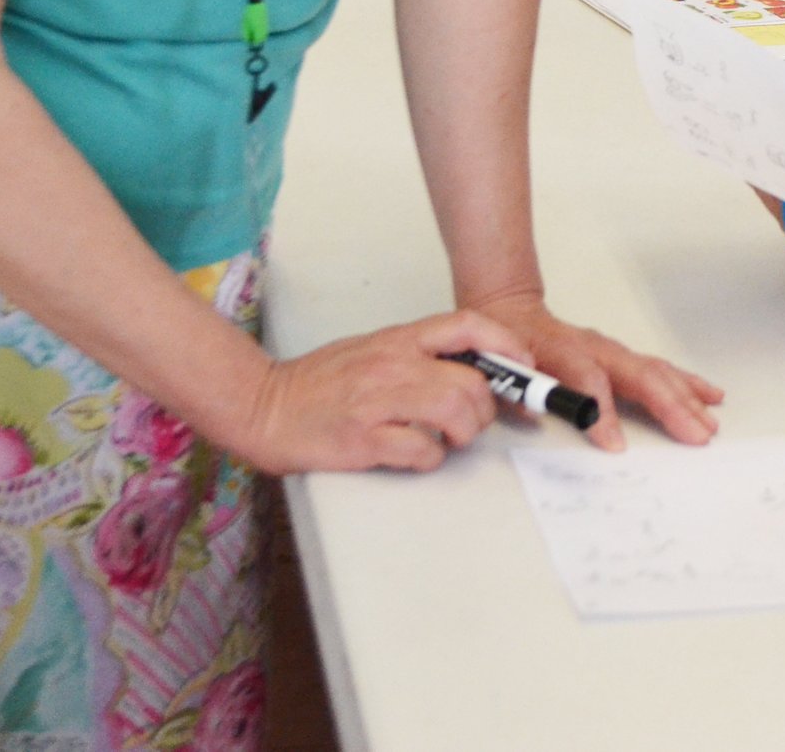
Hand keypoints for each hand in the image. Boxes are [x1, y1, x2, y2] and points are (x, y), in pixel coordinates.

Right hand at [236, 307, 528, 474]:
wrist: (263, 405)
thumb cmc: (320, 383)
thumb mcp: (374, 350)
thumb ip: (420, 355)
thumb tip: (474, 370)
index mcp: (399, 339)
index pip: (468, 326)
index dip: (506, 344)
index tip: (521, 367)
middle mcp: (393, 364)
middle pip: (473, 381)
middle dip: (486, 409)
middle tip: (471, 422)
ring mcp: (378, 400)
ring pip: (456, 411)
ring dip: (463, 434)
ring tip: (447, 440)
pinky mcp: (363, 438)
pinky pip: (422, 450)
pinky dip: (430, 459)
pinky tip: (416, 455)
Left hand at [466, 291, 721, 450]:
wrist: (511, 314)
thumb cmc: (505, 345)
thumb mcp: (495, 364)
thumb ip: (511, 386)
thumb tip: (525, 408)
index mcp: (560, 350)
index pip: (586, 376)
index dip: (602, 409)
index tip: (616, 445)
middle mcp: (594, 348)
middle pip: (637, 374)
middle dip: (670, 405)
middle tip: (695, 434)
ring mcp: (612, 350)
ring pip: (655, 371)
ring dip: (685, 398)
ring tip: (708, 423)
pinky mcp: (623, 356)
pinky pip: (659, 368)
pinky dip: (686, 383)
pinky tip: (709, 395)